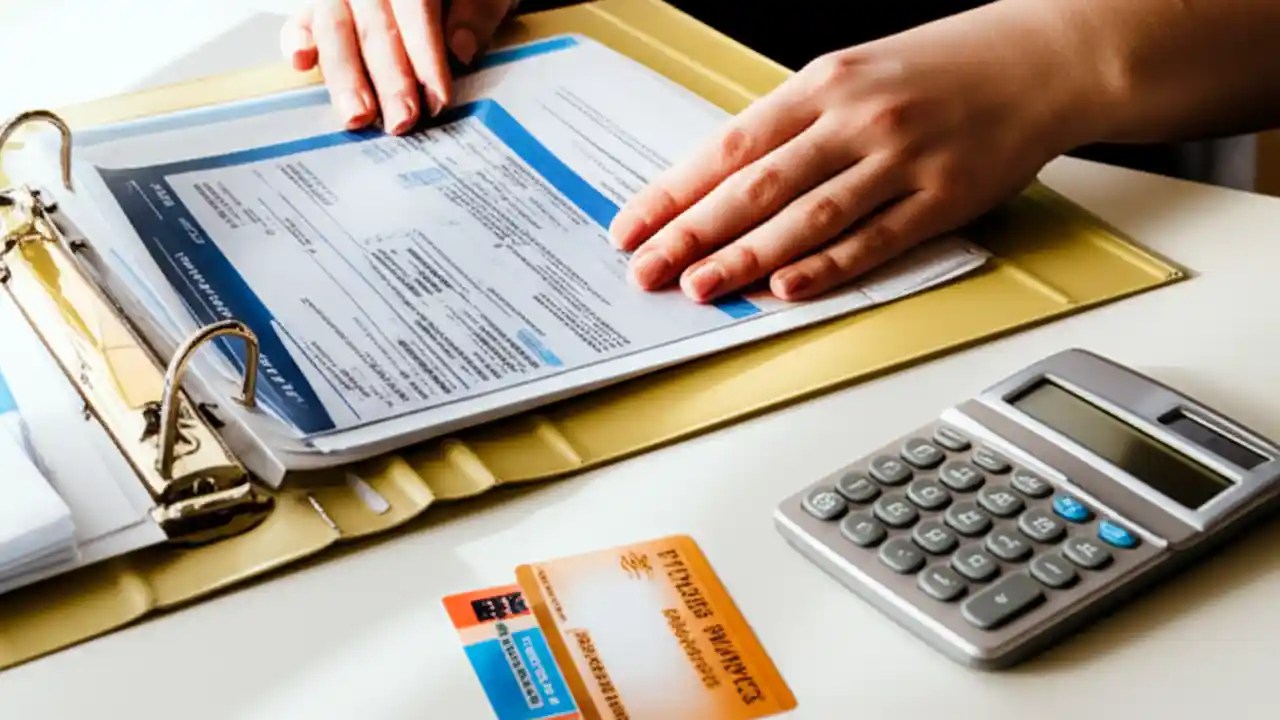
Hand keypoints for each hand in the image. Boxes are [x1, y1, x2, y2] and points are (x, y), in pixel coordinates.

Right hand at [281, 0, 514, 133]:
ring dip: (345, 76)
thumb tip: (461, 49)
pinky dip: (296, 38)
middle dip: (388, 79)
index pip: (415, 9)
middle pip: (374, 27)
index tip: (438, 98)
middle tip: (401, 122)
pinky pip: (301, 18)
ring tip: (357, 117)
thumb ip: (479, 11)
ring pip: (334, 27)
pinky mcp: (318, 5)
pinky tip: (300, 62)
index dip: (425, 55)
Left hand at [609, 10, 1084, 302]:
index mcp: (822, 85)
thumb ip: (790, 126)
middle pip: (757, 185)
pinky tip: (789, 287)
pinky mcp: (943, 198)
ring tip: (701, 287)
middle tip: (648, 269)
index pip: (729, 146)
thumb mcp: (850, 75)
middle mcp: (855, 120)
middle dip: (692, 232)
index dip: (674, 192)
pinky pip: (875, 240)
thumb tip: (721, 184)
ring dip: (747, 257)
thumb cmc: (935, 70)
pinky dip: (828, 267)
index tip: (633, 226)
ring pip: (808, 216)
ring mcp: (900, 160)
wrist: (1037, 57)